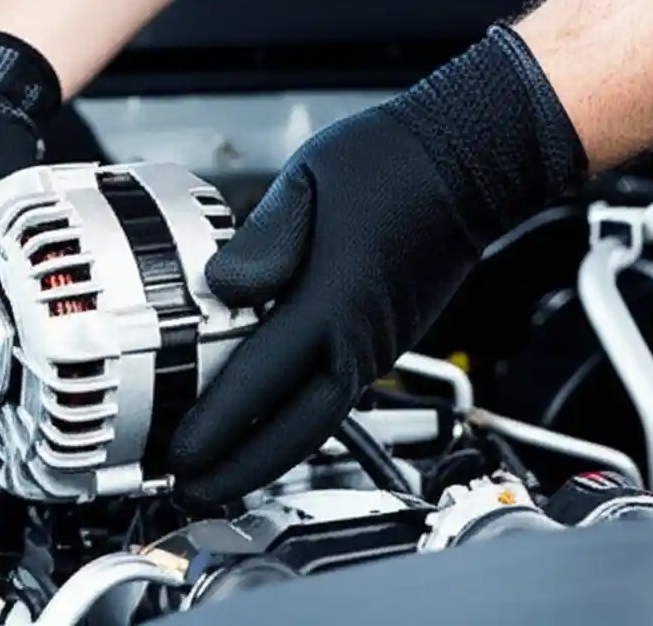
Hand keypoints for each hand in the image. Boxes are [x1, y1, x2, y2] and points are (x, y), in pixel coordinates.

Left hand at [168, 25, 587, 503]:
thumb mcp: (312, 178)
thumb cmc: (396, 162)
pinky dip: (295, 426)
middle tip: (192, 491)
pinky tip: (268, 428)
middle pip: (294, 431)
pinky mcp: (381, 339)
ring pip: (316, 422)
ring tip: (222, 476)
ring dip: (267, 456)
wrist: (472, 161)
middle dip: (239, 469)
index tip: (179, 454)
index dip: (215, 425)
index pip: (260, 380)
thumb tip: (221, 283)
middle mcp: (358, 337)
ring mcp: (374, 344)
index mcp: (332, 300)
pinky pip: (332, 399)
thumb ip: (264, 236)